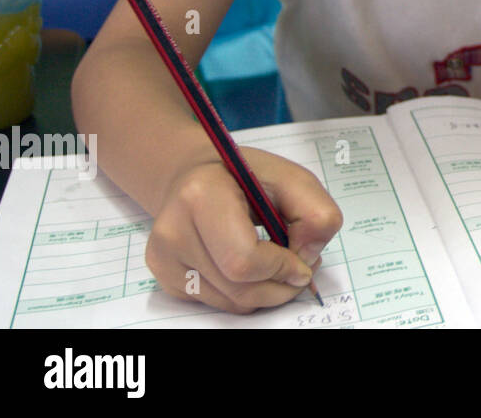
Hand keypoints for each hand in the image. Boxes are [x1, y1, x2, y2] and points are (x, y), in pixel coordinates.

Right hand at [146, 147, 342, 313]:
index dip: (281, 268)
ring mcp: (164, 258)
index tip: (304, 262)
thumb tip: (307, 258)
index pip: (243, 259)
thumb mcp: (292, 178)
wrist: (197, 176)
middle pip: (238, 289)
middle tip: (302, 269)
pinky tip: (252, 267)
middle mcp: (174, 231)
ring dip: (267, 292)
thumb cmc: (246, 176)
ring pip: (231, 303)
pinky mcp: (166, 277)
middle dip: (281, 286)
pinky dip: (246, 293)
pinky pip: (219, 304)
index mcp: (201, 196)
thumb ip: (315, 212)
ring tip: (281, 264)